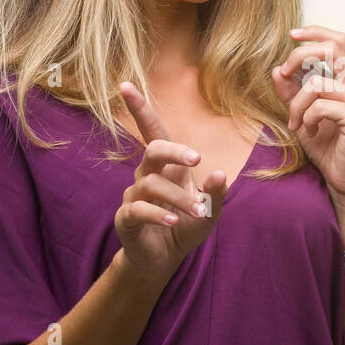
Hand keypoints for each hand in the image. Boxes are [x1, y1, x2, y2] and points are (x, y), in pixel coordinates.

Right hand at [112, 81, 227, 283]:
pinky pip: (138, 209)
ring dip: (179, 198)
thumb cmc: (185, 227)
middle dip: (174, 151)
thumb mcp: (209, 212)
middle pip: (153, 150)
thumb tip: (219, 173)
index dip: (139, 108)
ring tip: (198, 213)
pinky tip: (173, 222)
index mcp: (167, 167)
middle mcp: (147, 175)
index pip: (152, 131)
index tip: (125, 84)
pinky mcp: (126, 217)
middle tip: (197, 158)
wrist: (163, 260)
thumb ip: (215, 194)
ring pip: (152, 184)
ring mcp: (134, 196)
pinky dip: (158, 214)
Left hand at [270, 25, 344, 202]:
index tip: (292, 35)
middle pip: (332, 48)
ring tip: (296, 123)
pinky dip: (307, 118)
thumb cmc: (328, 147)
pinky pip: (320, 106)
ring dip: (296, 104)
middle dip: (300, 56)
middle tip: (284, 73)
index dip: (315, 32)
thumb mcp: (302, 114)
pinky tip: (309, 132)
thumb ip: (290, 92)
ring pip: (316, 83)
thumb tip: (276, 69)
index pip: (339, 41)